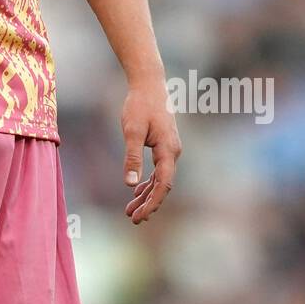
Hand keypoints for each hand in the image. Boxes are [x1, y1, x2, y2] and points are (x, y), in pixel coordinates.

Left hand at [121, 76, 181, 223]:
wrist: (149, 84)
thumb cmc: (139, 105)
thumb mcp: (132, 131)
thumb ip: (132, 157)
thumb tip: (131, 184)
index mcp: (168, 151)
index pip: (163, 185)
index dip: (152, 203)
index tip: (139, 217)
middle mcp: (173, 152)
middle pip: (163, 186)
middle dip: (148, 204)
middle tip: (132, 219)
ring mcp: (170, 149)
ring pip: (160, 179)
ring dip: (146, 195)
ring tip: (130, 210)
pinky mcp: (164, 145)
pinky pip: (158, 170)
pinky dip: (148, 182)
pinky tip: (137, 191)